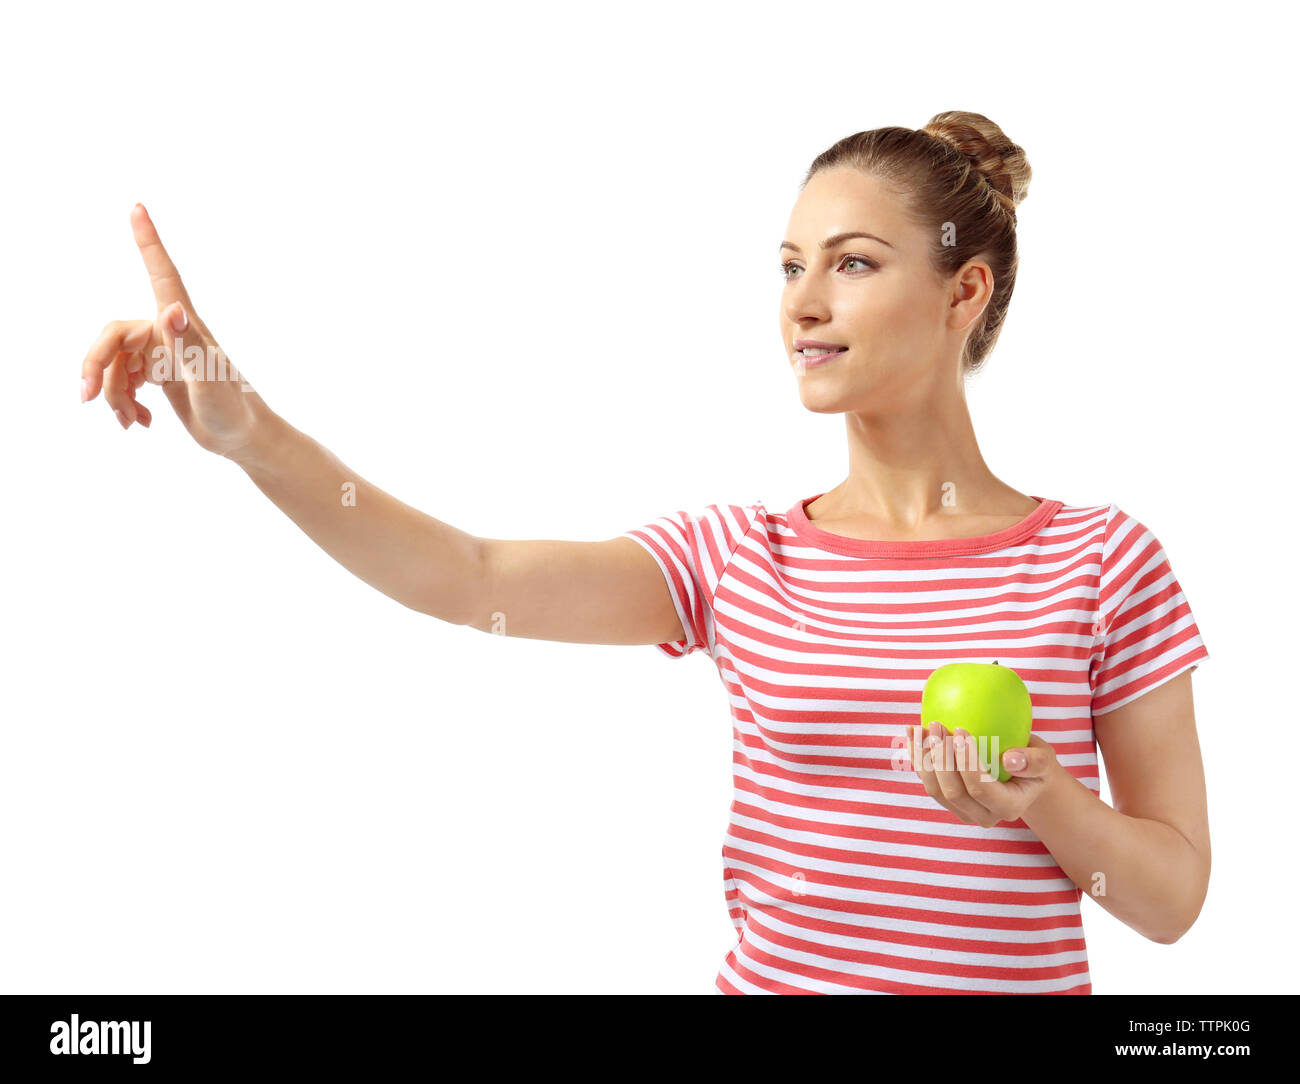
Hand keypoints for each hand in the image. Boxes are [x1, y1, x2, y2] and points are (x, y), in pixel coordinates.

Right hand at [80, 203, 271, 458]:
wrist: (246, 441)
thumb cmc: (235, 412)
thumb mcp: (208, 381)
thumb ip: (187, 345)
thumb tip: (171, 309)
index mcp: (185, 327)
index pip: (163, 275)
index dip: (149, 242)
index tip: (138, 207)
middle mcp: (172, 334)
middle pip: (114, 336)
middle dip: (97, 365)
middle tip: (86, 397)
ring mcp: (165, 355)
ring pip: (116, 363)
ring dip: (112, 393)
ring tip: (129, 421)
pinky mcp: (162, 375)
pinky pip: (125, 380)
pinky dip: (124, 402)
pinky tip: (140, 423)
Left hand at [905, 721, 1059, 826]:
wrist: (1022, 775)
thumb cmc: (1034, 763)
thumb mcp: (1045, 760)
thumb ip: (1034, 761)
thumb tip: (1010, 760)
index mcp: (1007, 808)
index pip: (980, 787)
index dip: (966, 761)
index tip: (960, 729)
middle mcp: (982, 815)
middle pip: (952, 791)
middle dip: (941, 758)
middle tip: (937, 724)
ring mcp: (962, 810)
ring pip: (934, 789)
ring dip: (924, 757)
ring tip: (921, 726)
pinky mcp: (947, 800)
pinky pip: (926, 780)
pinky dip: (916, 756)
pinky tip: (911, 732)